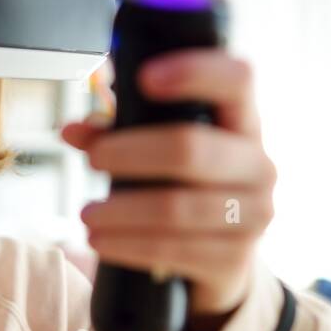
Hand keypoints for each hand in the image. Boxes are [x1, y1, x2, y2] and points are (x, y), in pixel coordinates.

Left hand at [61, 50, 275, 330]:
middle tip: (92, 160)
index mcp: (243, 123)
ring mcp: (254, 214)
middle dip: (131, 154)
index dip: (195, 72)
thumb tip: (72, 130)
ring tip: (85, 214)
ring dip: (122, 211)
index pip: (238, 80)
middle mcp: (259, 165)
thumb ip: (118, 133)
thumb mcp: (158, 152)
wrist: (223, 256)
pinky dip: (129, 246)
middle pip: (191, 148)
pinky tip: (101, 242)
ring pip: (177, 207)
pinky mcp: (236, 259)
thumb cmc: (186, 187)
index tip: (146, 77)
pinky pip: (175, 250)